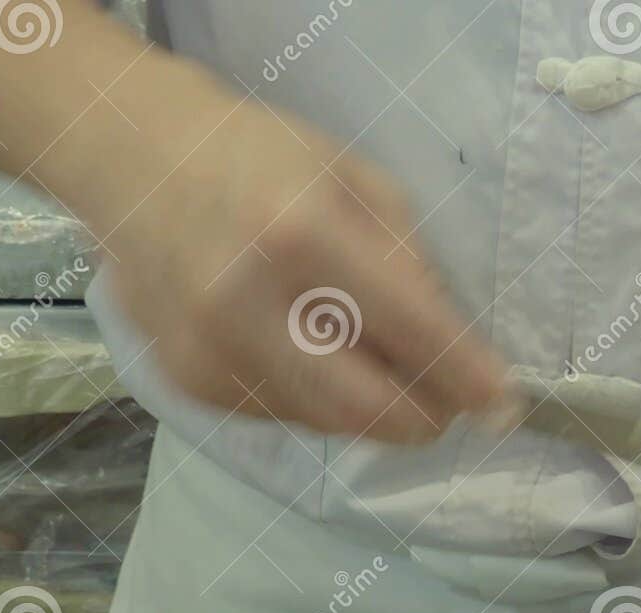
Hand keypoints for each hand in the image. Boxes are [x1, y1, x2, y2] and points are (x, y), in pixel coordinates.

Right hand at [89, 83, 509, 442]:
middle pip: (367, 408)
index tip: (507, 405)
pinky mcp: (187, 381)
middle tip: (453, 405)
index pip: (410, 331)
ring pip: (328, 422)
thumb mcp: (360, 183)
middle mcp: (247, 303)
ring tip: (379, 360)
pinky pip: (284, 414)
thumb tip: (455, 349)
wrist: (133, 162)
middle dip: (426, 418)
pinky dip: (320, 398)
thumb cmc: (266, 162)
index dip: (466, 376)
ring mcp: (209, 351)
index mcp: (301, 235)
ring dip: (374, 407)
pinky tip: (311, 348)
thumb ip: (413, 263)